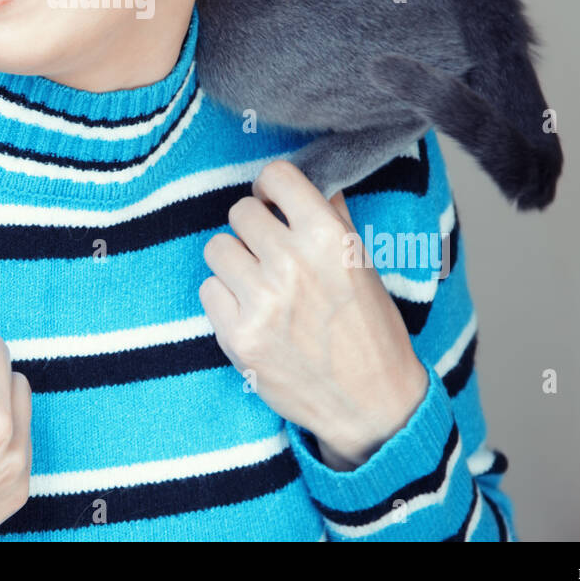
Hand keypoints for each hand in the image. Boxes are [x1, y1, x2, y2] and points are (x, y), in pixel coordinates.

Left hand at [200, 160, 427, 469]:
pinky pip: (207, 290)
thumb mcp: (362, 263)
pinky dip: (224, 299)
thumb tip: (307, 180)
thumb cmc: (370, 329)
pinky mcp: (239, 337)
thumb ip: (332, 217)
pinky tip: (250, 313)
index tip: (274, 204)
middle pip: (240, 211)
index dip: (271, 189)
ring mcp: (262, 301)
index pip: (276, 176)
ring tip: (258, 284)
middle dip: (253, 229)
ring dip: (234, 263)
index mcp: (329, 238)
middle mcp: (293, 263)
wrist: (372, 404)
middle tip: (269, 253)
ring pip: (217, 247)